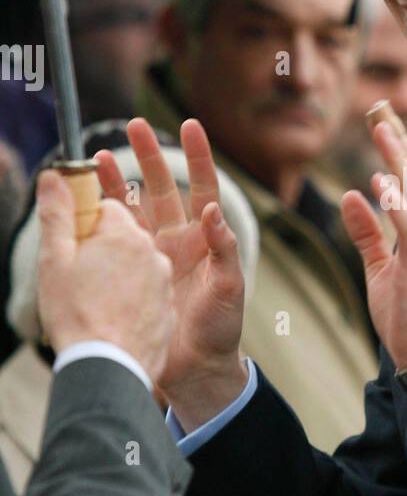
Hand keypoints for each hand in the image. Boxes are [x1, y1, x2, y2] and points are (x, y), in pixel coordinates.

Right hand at [36, 168, 174, 382]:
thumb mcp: (56, 261)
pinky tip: (105, 319)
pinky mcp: (164, 311)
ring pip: (133, 266)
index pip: (108, 209)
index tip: (70, 242)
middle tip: (77, 274)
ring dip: (112, 275)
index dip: (85, 223)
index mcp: (126, 236)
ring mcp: (162, 284)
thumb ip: (58, 215)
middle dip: (100, 248)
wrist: (110, 372)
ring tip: (88, 301)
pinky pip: (142, 294)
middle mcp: (152, 254)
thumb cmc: (77, 315)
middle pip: (123, 236)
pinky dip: (124, 300)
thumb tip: (54, 176)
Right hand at [94, 118, 247, 428]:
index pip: (204, 188)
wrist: (197, 370)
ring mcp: (152, 255)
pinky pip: (114, 240)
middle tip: (133, 125)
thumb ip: (224, 249)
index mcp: (206, 239)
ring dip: (116, 182)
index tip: (190, 126)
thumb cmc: (222, 330)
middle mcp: (179, 240)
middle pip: (163, 188)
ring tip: (96, 157)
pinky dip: (102, 218)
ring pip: (132, 208)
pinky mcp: (131, 273)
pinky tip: (87, 200)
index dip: (198, 157)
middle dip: (148, 157)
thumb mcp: (230, 288)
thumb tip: (213, 211)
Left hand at [341, 119, 406, 404]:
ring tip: (382, 130)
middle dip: (397, 139)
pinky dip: (397, 204)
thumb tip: (352, 195)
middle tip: (379, 106)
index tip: (379, 117)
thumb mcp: (380, 266)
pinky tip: (382, 182)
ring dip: (398, 160)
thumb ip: (367, 232)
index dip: (394, 146)